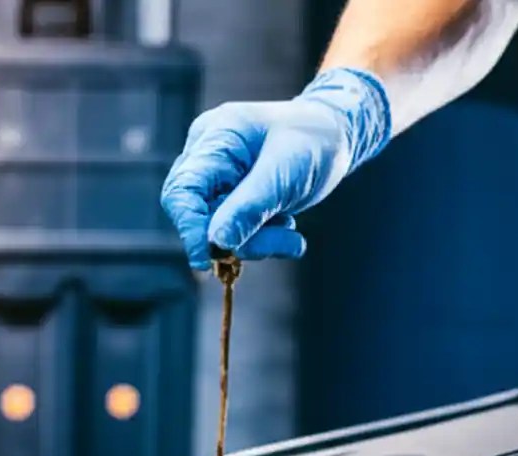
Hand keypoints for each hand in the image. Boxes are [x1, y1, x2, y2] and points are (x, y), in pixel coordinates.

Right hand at [160, 67, 391, 270]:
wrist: (336, 133)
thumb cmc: (313, 139)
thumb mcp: (286, 173)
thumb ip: (249, 207)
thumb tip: (215, 242)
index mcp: (215, 138)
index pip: (182, 190)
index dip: (189, 227)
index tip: (205, 260)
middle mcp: (206, 156)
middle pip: (197, 213)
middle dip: (237, 237)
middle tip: (281, 241)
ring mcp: (216, 178)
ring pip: (217, 228)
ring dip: (256, 241)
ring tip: (290, 231)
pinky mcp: (229, 196)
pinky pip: (233, 229)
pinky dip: (261, 238)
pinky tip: (285, 226)